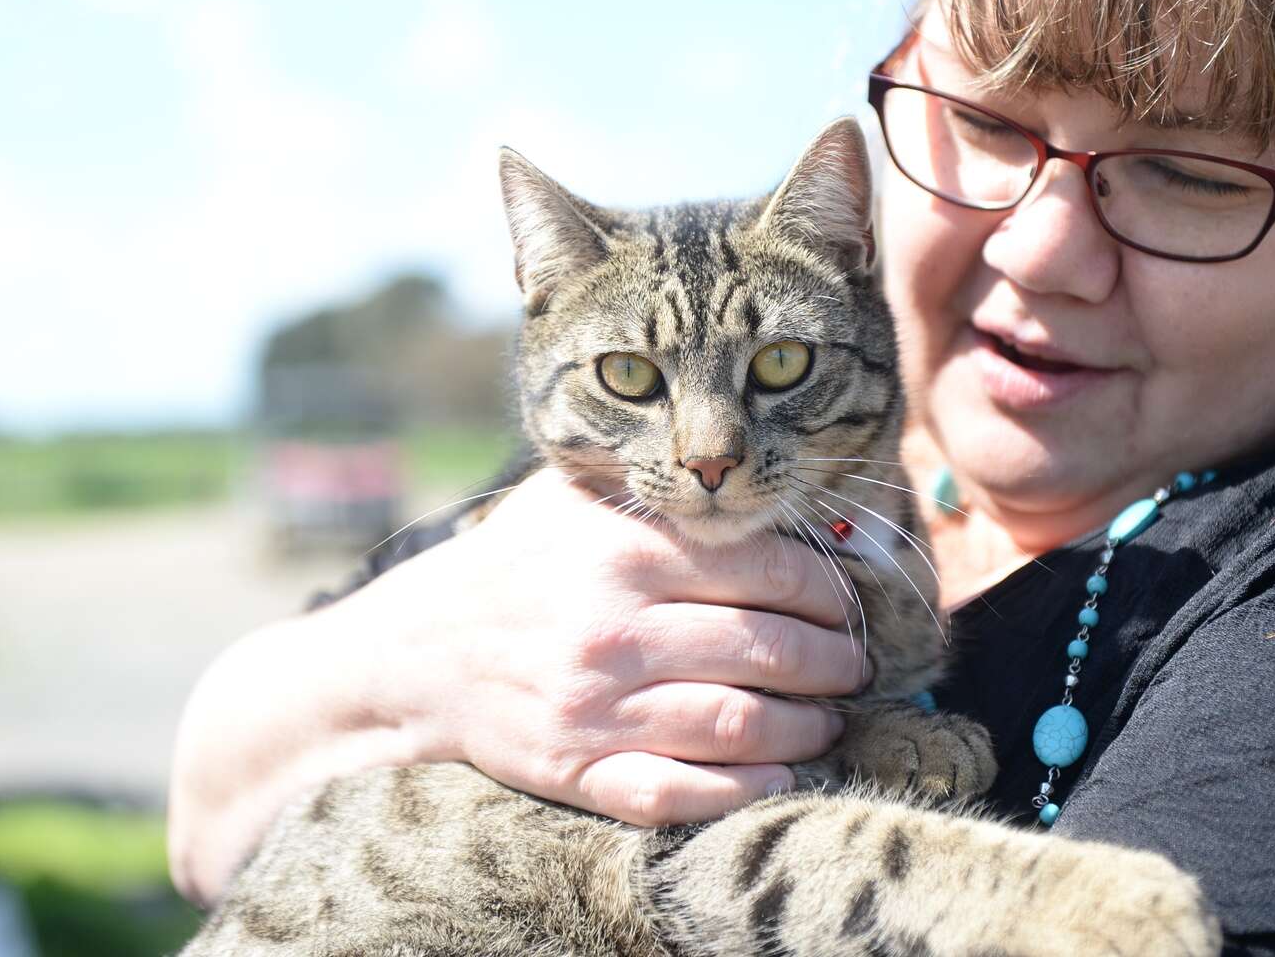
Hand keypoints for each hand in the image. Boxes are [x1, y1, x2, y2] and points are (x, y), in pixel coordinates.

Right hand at [407, 467, 864, 826]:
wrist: (420, 648)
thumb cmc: (518, 559)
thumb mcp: (575, 493)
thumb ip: (660, 484)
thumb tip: (773, 483)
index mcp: (624, 548)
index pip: (773, 572)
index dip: (833, 595)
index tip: (849, 607)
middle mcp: (613, 627)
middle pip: (771, 651)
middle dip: (836, 664)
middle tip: (854, 667)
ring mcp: (593, 706)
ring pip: (740, 725)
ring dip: (809, 728)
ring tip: (829, 720)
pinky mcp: (574, 768)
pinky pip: (681, 792)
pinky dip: (746, 789)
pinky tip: (779, 772)